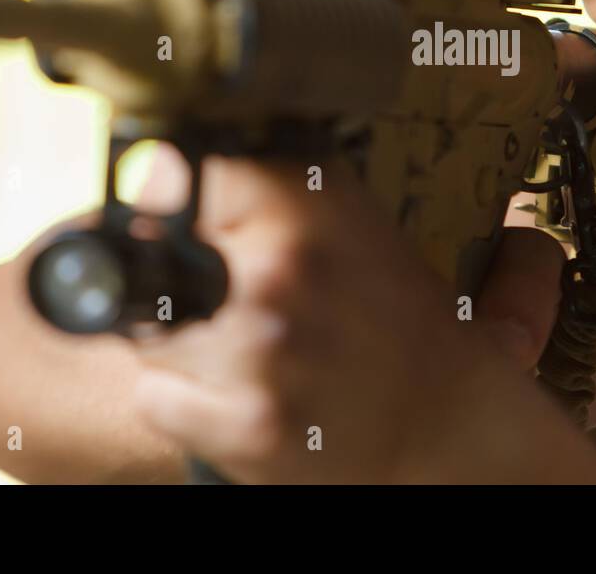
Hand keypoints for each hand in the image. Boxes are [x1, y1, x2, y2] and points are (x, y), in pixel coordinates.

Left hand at [128, 145, 595, 482]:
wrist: (448, 423)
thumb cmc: (397, 320)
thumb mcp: (347, 220)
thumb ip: (262, 184)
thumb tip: (155, 168)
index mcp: (311, 207)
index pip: (182, 169)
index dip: (175, 193)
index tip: (188, 213)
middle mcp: (281, 270)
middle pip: (150, 256)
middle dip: (179, 277)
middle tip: (236, 297)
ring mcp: (260, 352)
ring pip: (146, 332)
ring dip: (181, 342)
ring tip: (249, 347)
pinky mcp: (245, 426)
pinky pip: (155, 396)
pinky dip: (187, 400)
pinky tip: (246, 391)